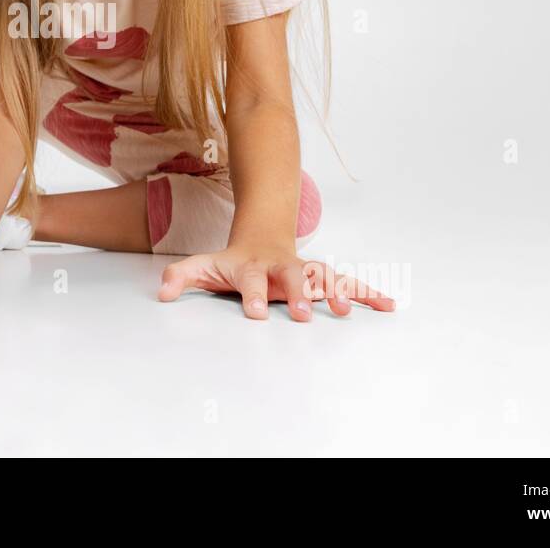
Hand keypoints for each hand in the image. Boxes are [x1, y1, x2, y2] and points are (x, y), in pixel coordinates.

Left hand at [157, 243, 396, 320]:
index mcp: (253, 266)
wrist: (263, 234)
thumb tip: (162, 293)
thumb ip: (182, 277)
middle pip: (293, 277)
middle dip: (299, 294)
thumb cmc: (233, 259)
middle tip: (303, 314)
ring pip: (325, 277)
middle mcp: (282, 267)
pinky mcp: (322, 277)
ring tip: (348, 310)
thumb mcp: (203, 265)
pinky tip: (387, 305)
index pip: (251, 280)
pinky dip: (368, 293)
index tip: (256, 314)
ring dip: (337, 291)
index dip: (253, 295)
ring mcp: (304, 270)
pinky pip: (348, 283)